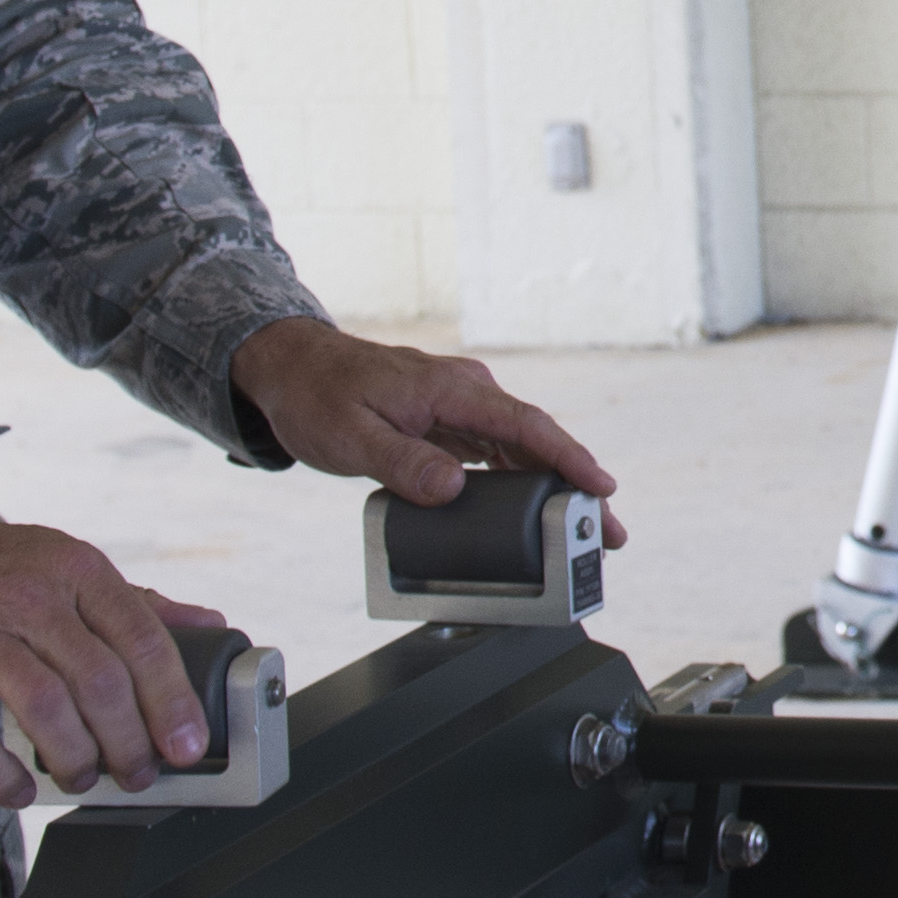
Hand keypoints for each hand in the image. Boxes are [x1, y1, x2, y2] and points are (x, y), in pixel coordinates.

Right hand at [0, 501, 225, 807]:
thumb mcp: (62, 567)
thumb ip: (135, 604)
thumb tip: (212, 624)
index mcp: (74, 569)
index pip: (143, 638)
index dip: (173, 701)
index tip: (189, 747)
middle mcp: (27, 596)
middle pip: (100, 682)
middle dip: (129, 743)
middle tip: (137, 774)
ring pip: (44, 709)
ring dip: (74, 759)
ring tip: (83, 778)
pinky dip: (1, 777)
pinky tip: (18, 790)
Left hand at [233, 318, 621, 531]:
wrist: (291, 367)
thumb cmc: (317, 395)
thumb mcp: (351, 435)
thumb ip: (403, 462)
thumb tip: (452, 488)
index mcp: (450, 388)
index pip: (524, 424)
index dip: (567, 458)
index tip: (599, 487)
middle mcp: (466, 391)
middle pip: (536, 440)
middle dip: (576, 485)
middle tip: (606, 531)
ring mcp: (460, 405)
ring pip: (521, 448)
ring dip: (553, 486)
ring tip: (582, 528)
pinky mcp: (450, 421)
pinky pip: (497, 451)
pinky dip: (522, 479)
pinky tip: (533, 508)